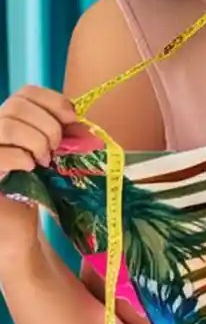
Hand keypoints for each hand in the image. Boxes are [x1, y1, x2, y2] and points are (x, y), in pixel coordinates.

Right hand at [0, 85, 76, 263]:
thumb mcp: (52, 159)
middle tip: (55, 151)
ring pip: (8, 125)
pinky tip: (28, 169)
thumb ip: (64, 137)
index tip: (71, 120)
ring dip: (36, 142)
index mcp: (8, 121)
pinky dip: (19, 158)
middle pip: (18, 105)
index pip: (26, 92)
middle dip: (48, 127)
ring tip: (42, 162)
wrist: (16, 231)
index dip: (53, 101)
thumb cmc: (34, 192)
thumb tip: (81, 123)